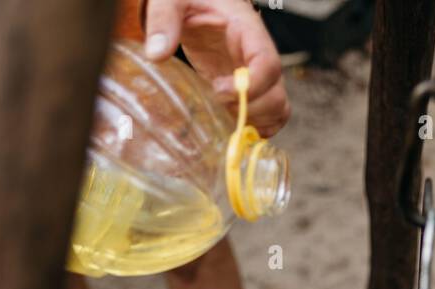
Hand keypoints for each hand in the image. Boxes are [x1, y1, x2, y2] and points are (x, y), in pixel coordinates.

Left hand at [143, 0, 289, 136]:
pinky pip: (270, 118)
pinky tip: (229, 121)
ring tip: (224, 112)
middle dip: (250, 109)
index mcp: (249, 32)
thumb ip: (163, 19)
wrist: (202, 2)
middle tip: (218, 102)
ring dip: (254, 121)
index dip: (250, 86)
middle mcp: (261, 57)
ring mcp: (260, 77)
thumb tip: (156, 54)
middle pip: (277, 95)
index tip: (218, 89)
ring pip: (278, 110)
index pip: (268, 65)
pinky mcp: (253, 91)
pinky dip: (256, 128)